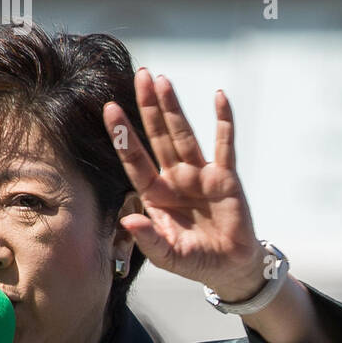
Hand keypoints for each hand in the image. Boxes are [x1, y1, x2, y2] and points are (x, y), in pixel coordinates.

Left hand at [102, 69, 265, 301]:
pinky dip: (223, 120)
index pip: (135, 160)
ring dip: (174, 108)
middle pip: (158, 136)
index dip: (124, 135)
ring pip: (184, 134)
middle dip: (148, 107)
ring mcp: (200, 174)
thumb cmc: (195, 261)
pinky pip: (224, 144)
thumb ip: (148, 240)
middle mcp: (175, 178)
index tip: (111, 109)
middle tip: (141, 75)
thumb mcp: (168, 256)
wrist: (230, 267)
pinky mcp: (226, 176)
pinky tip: (218, 97)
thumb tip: (129, 220)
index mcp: (156, 195)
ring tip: (162, 81)